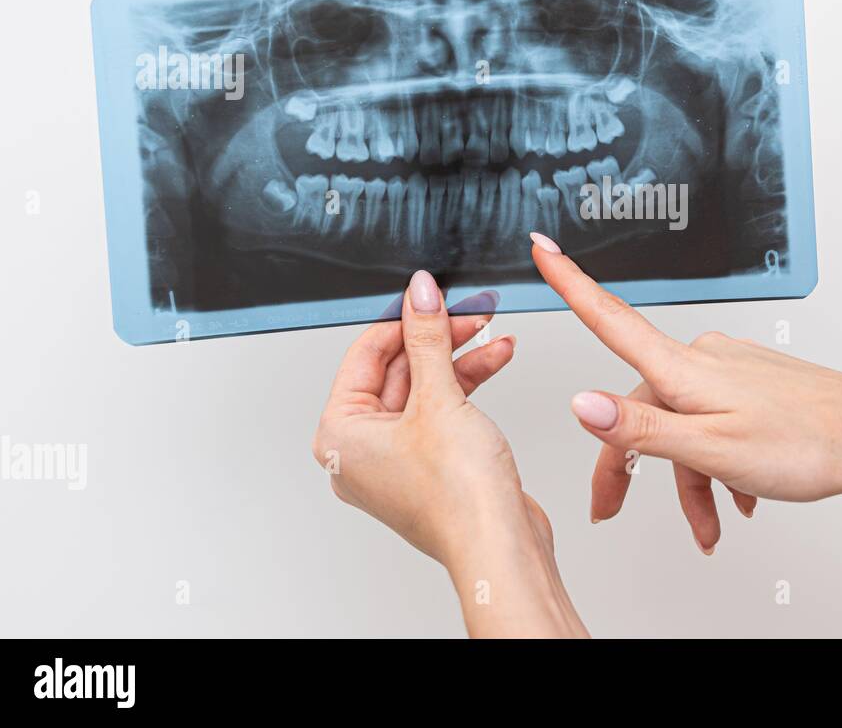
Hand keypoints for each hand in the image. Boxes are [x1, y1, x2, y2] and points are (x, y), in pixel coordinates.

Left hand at [312, 270, 586, 636]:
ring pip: (424, 390)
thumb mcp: (439, 398)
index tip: (429, 295)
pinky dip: (466, 387)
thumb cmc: (458, 497)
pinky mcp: (431, 467)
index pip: (365, 356)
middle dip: (439, 338)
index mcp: (341, 435)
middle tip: (469, 312)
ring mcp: (397, 462)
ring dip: (460, 360)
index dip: (402, 320)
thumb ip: (428, 338)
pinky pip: (441, 412)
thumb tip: (419, 295)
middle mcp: (362, 451)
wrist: (500, 545)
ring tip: (492, 336)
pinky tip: (494, 361)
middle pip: (397, 371)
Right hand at [530, 237, 841, 566]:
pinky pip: (715, 424)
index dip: (570, 281)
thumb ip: (641, 428)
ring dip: (688, 478)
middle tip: (611, 509)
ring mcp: (731, 370)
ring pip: (683, 424)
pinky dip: (717, 464)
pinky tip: (739, 498)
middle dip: (629, 462)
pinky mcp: (754, 384)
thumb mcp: (711, 448)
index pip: (611, 317)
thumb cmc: (807, 443)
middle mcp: (703, 358)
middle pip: (642, 405)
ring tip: (711, 525)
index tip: (543, 246)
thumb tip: (583, 403)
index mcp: (684, 368)